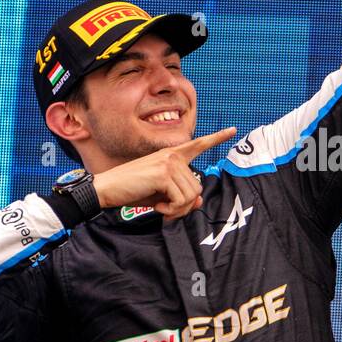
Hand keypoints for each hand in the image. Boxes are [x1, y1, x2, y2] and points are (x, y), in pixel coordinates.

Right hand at [92, 126, 236, 220]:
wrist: (107, 189)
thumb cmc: (133, 191)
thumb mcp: (161, 194)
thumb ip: (181, 195)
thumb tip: (199, 201)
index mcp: (171, 155)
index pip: (198, 144)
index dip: (217, 138)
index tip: (233, 130)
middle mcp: (172, 155)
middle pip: (197, 188)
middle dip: (185, 206)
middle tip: (168, 210)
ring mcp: (168, 163)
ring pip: (191, 195)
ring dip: (178, 210)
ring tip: (162, 208)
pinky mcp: (163, 174)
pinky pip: (181, 200)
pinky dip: (171, 210)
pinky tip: (158, 207)